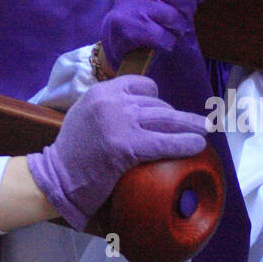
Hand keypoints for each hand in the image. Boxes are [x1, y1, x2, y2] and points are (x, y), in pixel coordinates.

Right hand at [26, 76, 209, 229]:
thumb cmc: (72, 153)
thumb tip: (137, 109)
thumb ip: (107, 107)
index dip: (157, 99)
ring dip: (189, 125)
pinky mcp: (126, 145)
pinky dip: (184, 144)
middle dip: (176, 116)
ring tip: (205, 130)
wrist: (57, 177)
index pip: (141, 85)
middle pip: (156, 104)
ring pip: (165, 120)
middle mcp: (111, 101)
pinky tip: (198, 145)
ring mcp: (119, 122)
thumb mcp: (85, 115)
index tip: (164, 111)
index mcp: (101, 92)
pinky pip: (164, 142)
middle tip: (194, 125)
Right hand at [100, 0, 208, 70]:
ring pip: (177, 19)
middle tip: (176, 14)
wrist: (118, 34)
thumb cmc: (147, 1)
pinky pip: (166, 37)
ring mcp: (132, 0)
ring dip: (176, 29)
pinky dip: (166, 42)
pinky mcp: (128, 25)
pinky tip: (155, 37)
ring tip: (163, 25)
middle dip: (187, 11)